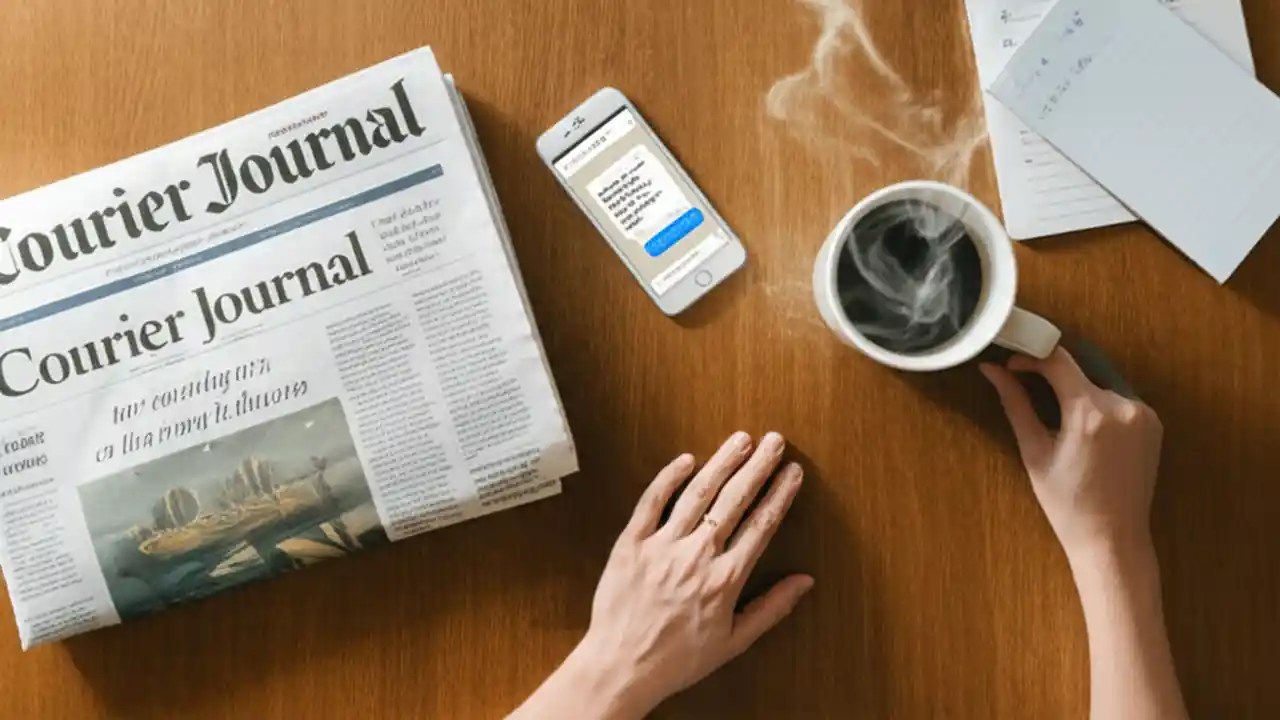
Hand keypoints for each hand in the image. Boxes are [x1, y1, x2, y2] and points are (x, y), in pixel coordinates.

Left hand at [510, 432, 810, 719]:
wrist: (621, 666)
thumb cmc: (678, 659)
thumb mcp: (733, 641)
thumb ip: (771, 608)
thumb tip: (805, 581)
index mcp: (725, 580)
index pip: (761, 525)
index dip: (780, 495)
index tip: (793, 472)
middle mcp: (697, 556)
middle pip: (734, 500)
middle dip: (758, 467)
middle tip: (774, 440)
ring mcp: (662, 546)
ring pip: (697, 493)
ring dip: (722, 462)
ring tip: (740, 439)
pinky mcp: (631, 543)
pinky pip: (651, 501)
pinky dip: (669, 477)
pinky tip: (686, 459)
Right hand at [980, 348, 1163, 560]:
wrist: (1113, 538)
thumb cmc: (1066, 504)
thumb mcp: (1034, 453)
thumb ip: (1015, 405)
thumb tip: (992, 370)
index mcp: (1090, 414)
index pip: (1058, 361)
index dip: (1030, 356)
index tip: (1012, 365)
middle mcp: (1123, 406)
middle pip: (1080, 370)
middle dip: (1052, 374)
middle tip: (1028, 386)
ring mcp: (1144, 414)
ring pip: (1099, 382)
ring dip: (1076, 388)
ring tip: (1057, 413)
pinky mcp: (1154, 423)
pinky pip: (1119, 398)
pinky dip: (1098, 402)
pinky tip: (1085, 428)